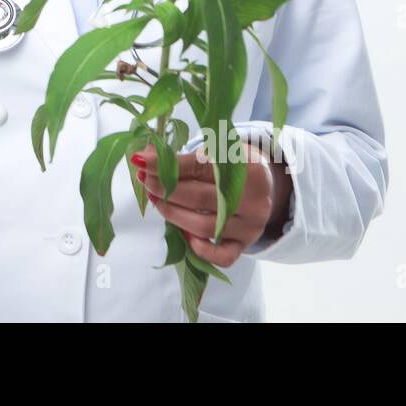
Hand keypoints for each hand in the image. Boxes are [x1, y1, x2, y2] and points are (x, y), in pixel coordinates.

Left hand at [129, 141, 290, 268]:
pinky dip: (200, 248)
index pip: (199, 166)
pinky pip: (222, 256)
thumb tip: (145, 157)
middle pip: (200, 198)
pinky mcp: (245, 244)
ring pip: (204, 227)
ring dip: (173, 214)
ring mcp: (251, 225)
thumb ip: (183, 156)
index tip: (140, 161)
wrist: (265, 184)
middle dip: (165, 189)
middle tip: (146, 181)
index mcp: (248, 167)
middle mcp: (254, 199)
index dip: (166, 165)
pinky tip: (184, 234)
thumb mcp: (216, 150)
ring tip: (157, 201)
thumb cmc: (234, 164)